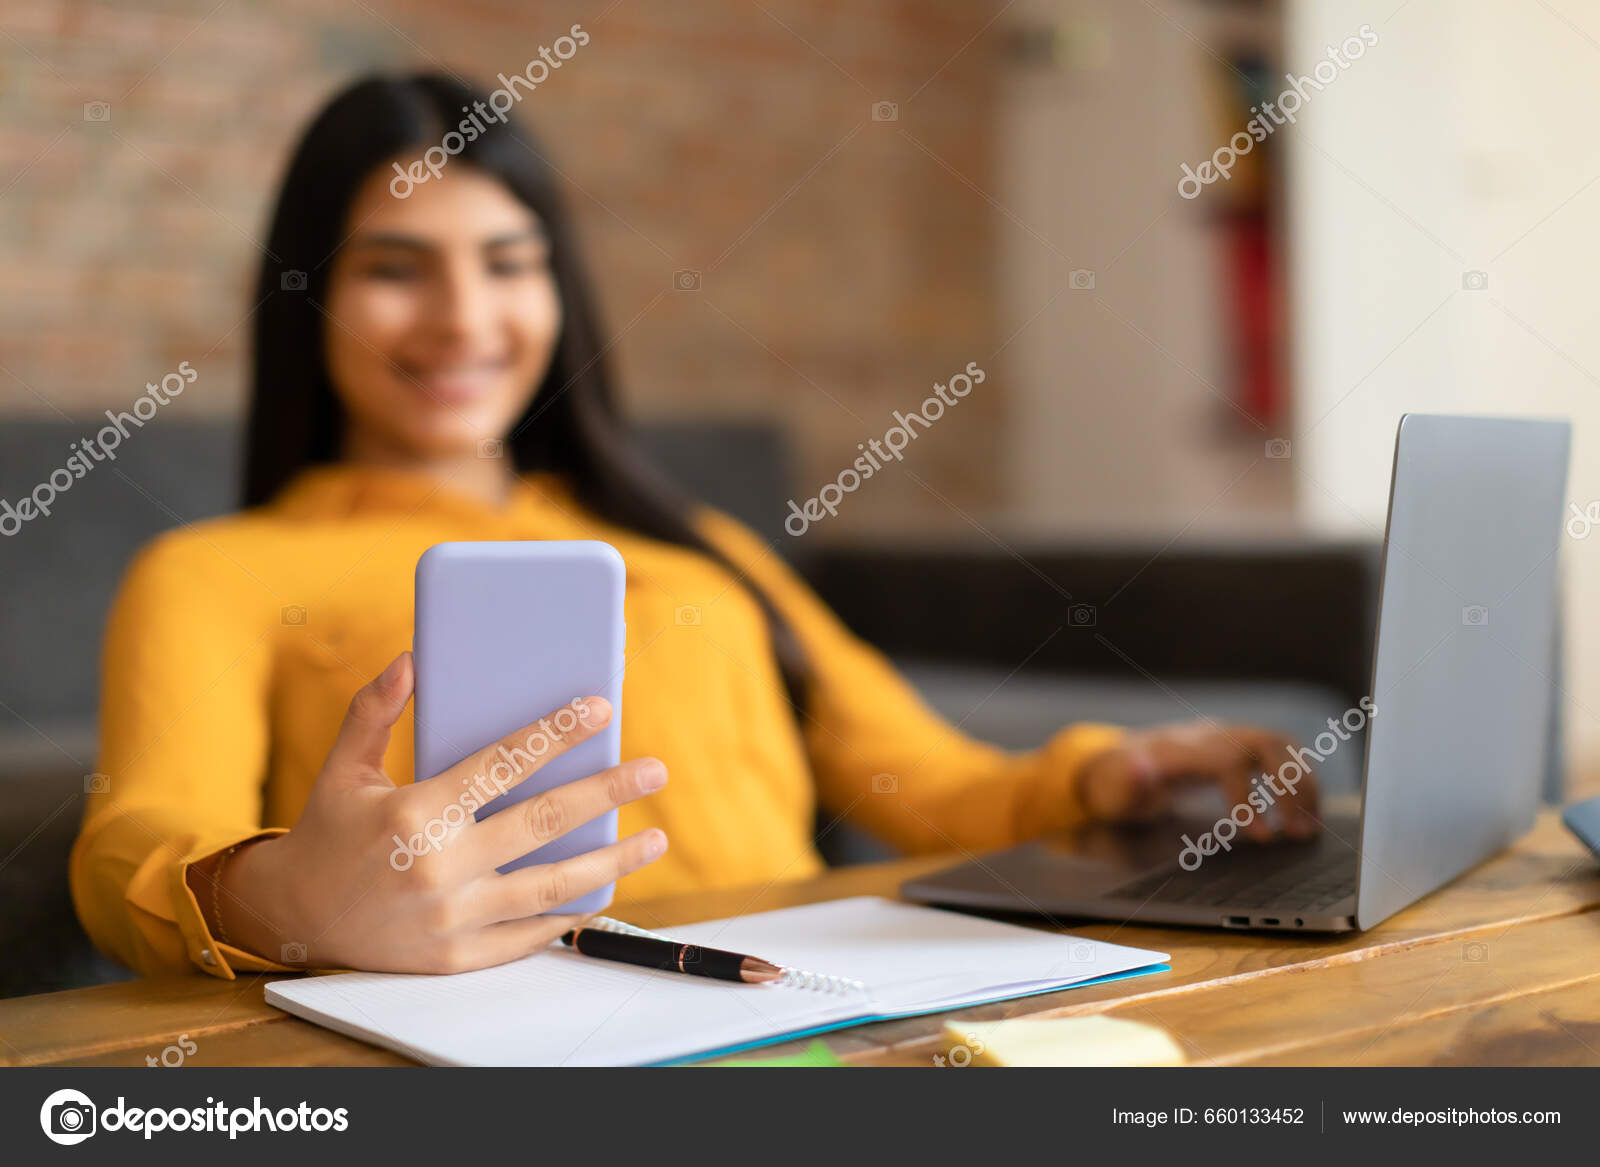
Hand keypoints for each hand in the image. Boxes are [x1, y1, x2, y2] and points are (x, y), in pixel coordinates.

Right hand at [205, 651, 667, 972]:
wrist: (291, 918)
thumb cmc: (327, 833)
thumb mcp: (343, 768)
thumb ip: (375, 711)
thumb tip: (411, 657)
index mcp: (414, 813)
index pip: (502, 763)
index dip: (555, 733)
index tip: (600, 709)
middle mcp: (438, 867)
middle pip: (543, 822)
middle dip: (607, 791)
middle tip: (655, 770)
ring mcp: (451, 918)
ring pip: (552, 886)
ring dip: (612, 861)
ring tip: (655, 839)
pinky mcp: (456, 958)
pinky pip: (528, 935)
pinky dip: (569, 915)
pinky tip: (603, 892)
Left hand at [1075, 722, 1320, 841]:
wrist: (1124, 759)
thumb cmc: (1121, 784)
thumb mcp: (1115, 790)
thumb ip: (1128, 782)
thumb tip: (1138, 768)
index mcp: (1181, 749)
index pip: (1226, 763)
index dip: (1247, 798)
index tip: (1261, 837)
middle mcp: (1210, 736)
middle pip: (1264, 744)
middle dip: (1289, 787)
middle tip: (1296, 833)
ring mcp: (1228, 736)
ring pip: (1280, 744)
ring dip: (1303, 783)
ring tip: (1308, 828)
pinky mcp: (1241, 745)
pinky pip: (1283, 752)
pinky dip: (1301, 778)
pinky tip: (1308, 812)